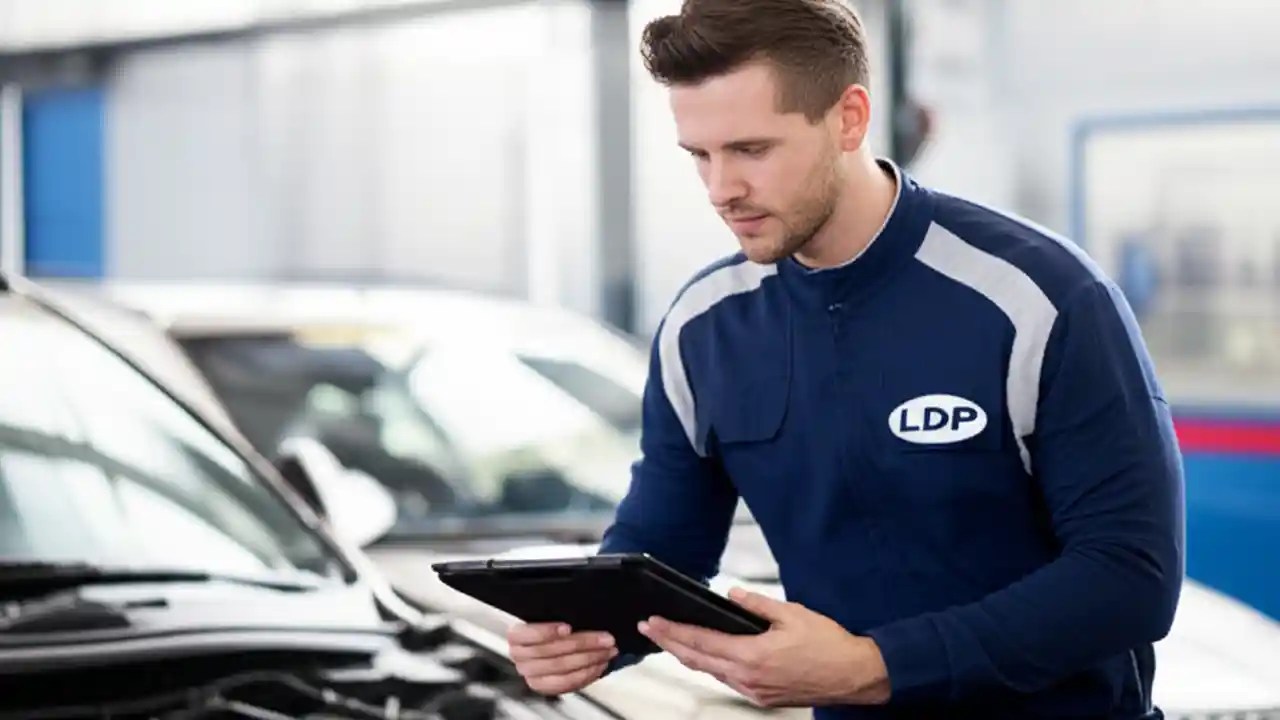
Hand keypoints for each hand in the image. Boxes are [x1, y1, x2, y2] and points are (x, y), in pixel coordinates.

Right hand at [507, 622, 617, 695]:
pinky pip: (566, 684)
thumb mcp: (554, 615)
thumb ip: (560, 613)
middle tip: (605, 638)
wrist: (553, 644)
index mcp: (517, 635)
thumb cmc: (555, 627)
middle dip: (583, 643)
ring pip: (561, 669)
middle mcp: (519, 656)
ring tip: (607, 651)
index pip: (528, 634)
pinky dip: (586, 674)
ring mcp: (531, 674)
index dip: (547, 632)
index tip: (568, 627)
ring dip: (589, 659)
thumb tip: (580, 611)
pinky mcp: (544, 687)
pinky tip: (600, 664)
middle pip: (551, 651)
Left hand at [638, 588, 890, 707]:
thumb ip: (757, 604)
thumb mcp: (792, 614)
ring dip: (688, 656)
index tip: (653, 621)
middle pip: (697, 661)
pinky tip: (706, 656)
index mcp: (753, 656)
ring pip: (710, 673)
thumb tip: (733, 593)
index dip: (672, 631)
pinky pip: (727, 681)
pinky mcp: (762, 698)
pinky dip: (710, 667)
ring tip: (670, 639)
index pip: (701, 641)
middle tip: (649, 628)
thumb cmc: (829, 645)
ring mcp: (754, 692)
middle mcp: (748, 678)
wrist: (855, 675)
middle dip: (669, 643)